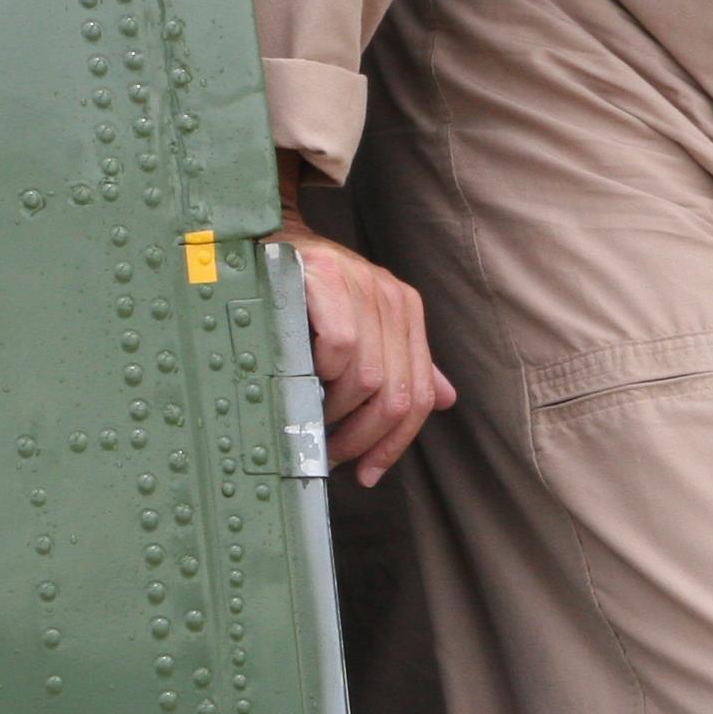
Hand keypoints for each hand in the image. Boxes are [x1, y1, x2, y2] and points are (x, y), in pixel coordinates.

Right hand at [277, 214, 457, 486]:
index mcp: (407, 312)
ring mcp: (360, 285)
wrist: (267, 241)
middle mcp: (391, 297)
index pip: (419, 392)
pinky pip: (338, 348)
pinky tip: (302, 379)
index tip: (368, 473)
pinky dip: (320, 375)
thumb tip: (446, 399)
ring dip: (336, 413)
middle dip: (363, 438)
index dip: (395, 442)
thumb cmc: (309, 294)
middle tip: (332, 454)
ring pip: (368, 379)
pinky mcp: (325, 278)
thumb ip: (402, 361)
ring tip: (312, 419)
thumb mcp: (362, 326)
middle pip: (397, 393)